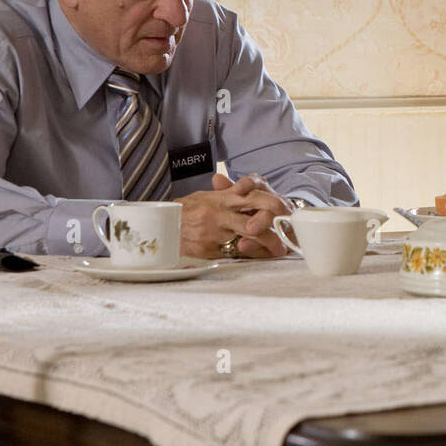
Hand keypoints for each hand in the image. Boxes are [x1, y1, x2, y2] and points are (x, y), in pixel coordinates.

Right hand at [175, 172, 291, 258]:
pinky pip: (233, 254)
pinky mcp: (208, 250)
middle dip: (274, 229)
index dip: (272, 204)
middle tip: (287, 237)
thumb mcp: (205, 197)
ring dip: (265, 246)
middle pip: (255, 221)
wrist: (158, 226)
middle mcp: (219, 214)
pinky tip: (256, 256)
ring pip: (247, 240)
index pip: (253, 197)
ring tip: (278, 251)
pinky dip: (247, 255)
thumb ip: (228, 194)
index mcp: (221, 198)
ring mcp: (214, 233)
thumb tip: (250, 189)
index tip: (285, 211)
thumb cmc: (184, 211)